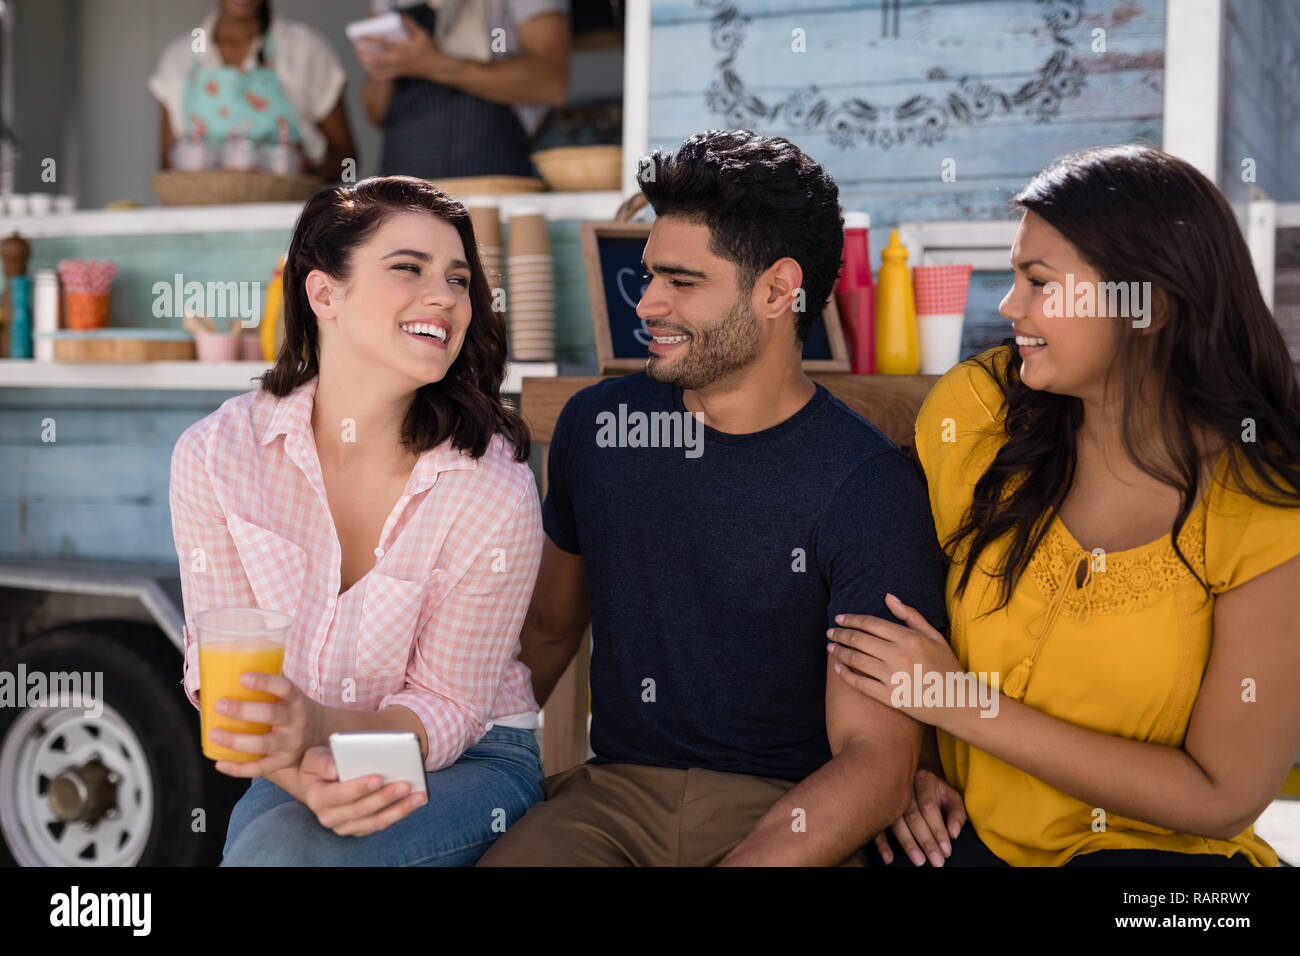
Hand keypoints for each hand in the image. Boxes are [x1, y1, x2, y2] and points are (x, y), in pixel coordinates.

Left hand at [209, 672, 320, 777]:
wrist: (322, 733)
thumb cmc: (296, 710)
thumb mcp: (292, 695)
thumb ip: (270, 686)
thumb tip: (230, 670)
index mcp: (297, 700)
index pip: (284, 687)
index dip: (264, 682)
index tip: (243, 677)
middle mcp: (296, 721)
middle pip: (270, 715)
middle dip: (242, 710)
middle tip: (219, 705)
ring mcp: (290, 744)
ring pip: (262, 744)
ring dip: (235, 740)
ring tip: (214, 733)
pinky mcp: (284, 762)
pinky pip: (260, 768)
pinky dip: (238, 768)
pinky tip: (220, 763)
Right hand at [298, 746, 426, 835]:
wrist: (322, 781)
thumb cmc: (321, 765)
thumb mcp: (315, 757)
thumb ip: (323, 762)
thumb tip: (335, 769)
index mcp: (317, 798)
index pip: (339, 795)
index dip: (359, 787)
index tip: (378, 777)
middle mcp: (329, 817)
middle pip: (361, 810)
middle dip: (385, 797)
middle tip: (406, 784)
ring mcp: (346, 826)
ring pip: (375, 821)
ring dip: (399, 809)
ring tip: (419, 795)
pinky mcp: (361, 828)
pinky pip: (382, 823)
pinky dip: (400, 812)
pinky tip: (415, 800)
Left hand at [354, 14, 453, 82]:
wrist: (435, 67)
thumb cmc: (428, 49)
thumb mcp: (421, 34)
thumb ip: (410, 24)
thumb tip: (400, 15)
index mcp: (403, 49)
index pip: (383, 44)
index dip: (370, 40)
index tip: (361, 36)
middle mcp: (398, 60)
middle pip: (376, 60)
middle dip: (363, 55)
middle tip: (356, 48)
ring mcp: (397, 69)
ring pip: (377, 70)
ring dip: (366, 64)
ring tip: (360, 56)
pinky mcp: (398, 74)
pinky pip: (382, 77)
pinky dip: (373, 73)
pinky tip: (369, 67)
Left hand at [827, 593, 969, 727]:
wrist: (956, 701)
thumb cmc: (946, 666)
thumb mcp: (934, 636)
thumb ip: (910, 615)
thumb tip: (888, 596)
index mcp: (908, 638)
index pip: (870, 623)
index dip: (851, 619)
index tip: (839, 618)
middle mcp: (897, 655)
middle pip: (858, 640)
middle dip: (840, 634)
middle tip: (830, 632)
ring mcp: (892, 677)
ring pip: (855, 659)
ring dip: (839, 651)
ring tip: (831, 647)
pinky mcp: (888, 696)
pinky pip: (859, 683)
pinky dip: (845, 674)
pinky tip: (837, 668)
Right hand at [873, 768, 966, 866]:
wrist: (916, 782)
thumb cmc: (937, 793)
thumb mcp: (952, 797)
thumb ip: (957, 813)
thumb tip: (953, 833)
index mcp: (924, 780)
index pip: (929, 807)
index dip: (938, 830)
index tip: (946, 850)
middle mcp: (904, 786)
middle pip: (913, 815)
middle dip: (925, 841)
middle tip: (936, 861)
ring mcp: (889, 797)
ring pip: (896, 822)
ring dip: (907, 843)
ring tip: (919, 861)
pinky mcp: (879, 808)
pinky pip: (878, 826)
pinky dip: (882, 844)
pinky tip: (889, 858)